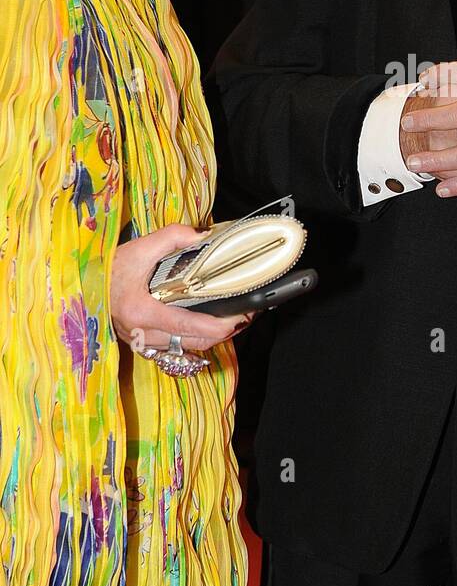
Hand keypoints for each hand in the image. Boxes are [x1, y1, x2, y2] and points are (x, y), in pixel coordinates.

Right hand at [110, 225, 253, 352]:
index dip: (220, 325)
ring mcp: (143, 342)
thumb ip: (172, 237)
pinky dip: (195, 341)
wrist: (82, 287)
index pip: (190, 326)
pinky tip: (207, 328)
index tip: (241, 316)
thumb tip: (203, 235)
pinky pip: (176, 350)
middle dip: (224, 332)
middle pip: (194, 343)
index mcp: (143, 312)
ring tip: (232, 319)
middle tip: (245, 315)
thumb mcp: (138, 248)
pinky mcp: (143, 344)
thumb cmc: (108, 269)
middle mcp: (144, 334)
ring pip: (186, 349)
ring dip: (211, 338)